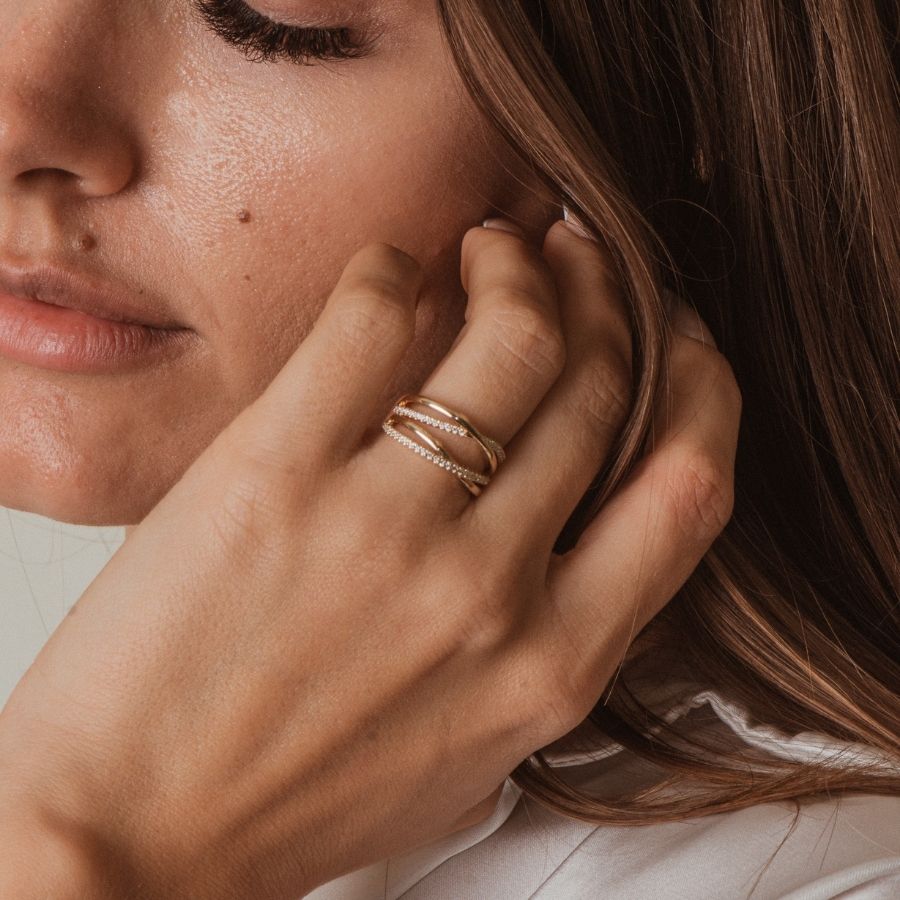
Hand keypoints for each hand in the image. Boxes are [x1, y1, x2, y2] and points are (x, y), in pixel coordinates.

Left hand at [0, 217, 740, 897]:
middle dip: (604, 295)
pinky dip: (396, 270)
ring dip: (518, 264)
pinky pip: (371, 319)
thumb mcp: (477, 745)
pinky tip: (391, 271)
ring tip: (494, 246)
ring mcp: (387, 527)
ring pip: (514, 336)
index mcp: (554, 663)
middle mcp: (490, 590)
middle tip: (573, 256)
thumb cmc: (303, 794)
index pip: (690, 485)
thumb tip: (582, 505)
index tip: (674, 339)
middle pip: (599, 384)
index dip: (699, 385)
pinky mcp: (276, 474)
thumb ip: (554, 637)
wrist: (134, 833)